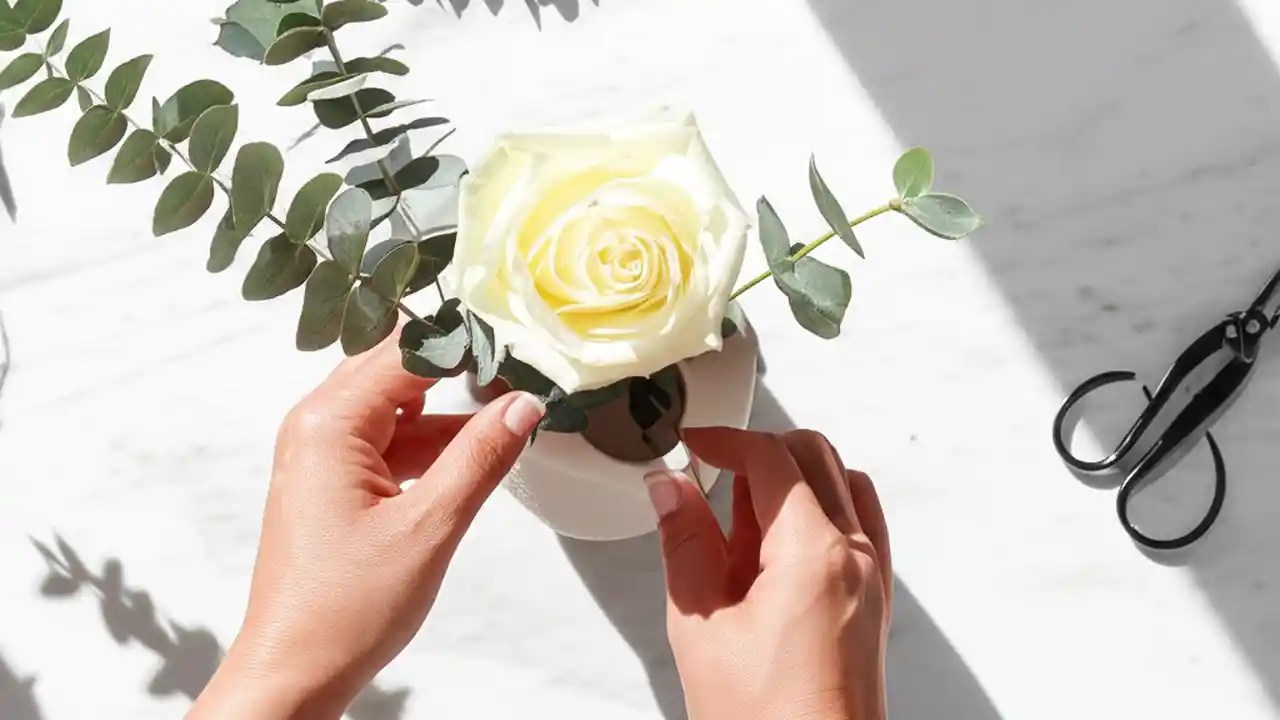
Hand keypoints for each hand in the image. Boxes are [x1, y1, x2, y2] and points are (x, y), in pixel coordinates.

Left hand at [189, 337, 545, 718]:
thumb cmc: (343, 609)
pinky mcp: (331, 484)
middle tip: (516, 373)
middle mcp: (315, 427)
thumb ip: (481, 457)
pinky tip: (472, 460)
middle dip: (457, 370)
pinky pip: (388, 444)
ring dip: (448, 416)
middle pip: (397, 372)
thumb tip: (524, 404)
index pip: (404, 352)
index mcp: (328, 424)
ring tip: (508, 418)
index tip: (516, 346)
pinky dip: (430, 449)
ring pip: (397, 410)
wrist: (294, 672)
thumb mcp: (430, 527)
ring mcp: (320, 456)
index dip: (462, 343)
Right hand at [649, 427, 891, 719]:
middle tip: (711, 478)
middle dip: (759, 453)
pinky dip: (820, 511)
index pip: (772, 457)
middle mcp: (856, 555)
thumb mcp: (700, 624)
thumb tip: (670, 488)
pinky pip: (859, 524)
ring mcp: (873, 578)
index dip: (726, 439)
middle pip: (815, 457)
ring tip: (740, 523)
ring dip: (792, 480)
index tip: (695, 442)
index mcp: (813, 552)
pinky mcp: (875, 602)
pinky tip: (778, 549)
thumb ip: (684, 543)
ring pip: (842, 484)